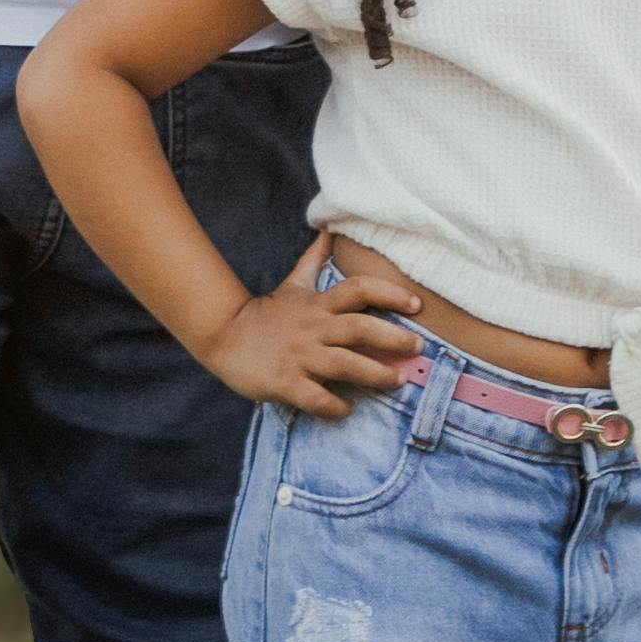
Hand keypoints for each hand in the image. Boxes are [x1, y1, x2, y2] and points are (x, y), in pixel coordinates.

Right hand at [202, 230, 424, 417]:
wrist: (223, 336)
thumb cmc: (265, 314)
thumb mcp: (292, 284)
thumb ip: (313, 260)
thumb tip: (328, 231)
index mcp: (318, 304)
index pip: (359, 290)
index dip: (390, 294)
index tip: (416, 303)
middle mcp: (313, 328)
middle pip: (359, 328)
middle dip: (393, 338)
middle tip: (417, 348)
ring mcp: (300, 355)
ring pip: (345, 364)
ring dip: (375, 374)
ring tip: (396, 381)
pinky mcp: (285, 382)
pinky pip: (316, 397)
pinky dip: (335, 406)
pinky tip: (348, 410)